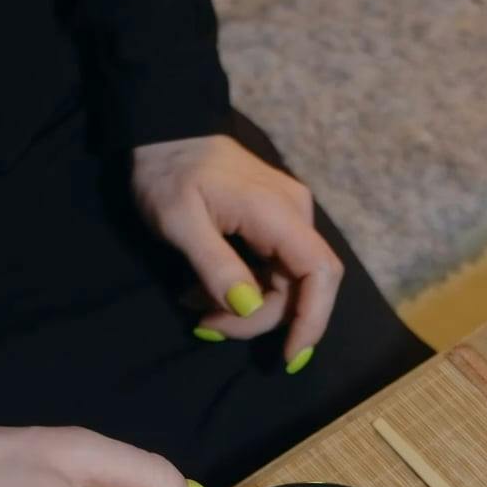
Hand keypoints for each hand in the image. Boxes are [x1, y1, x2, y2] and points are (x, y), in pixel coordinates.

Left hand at [131, 133, 343, 366]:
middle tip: (206, 326)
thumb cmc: (168, 172)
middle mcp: (294, 215)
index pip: (320, 273)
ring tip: (196, 309)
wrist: (166, 129)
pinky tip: (205, 293)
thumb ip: (216, 264)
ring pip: (285, 284)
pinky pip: (271, 270)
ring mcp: (287, 218)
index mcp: (278, 212)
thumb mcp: (179, 221)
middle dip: (259, 318)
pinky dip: (242, 290)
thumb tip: (248, 305)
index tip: (290, 356)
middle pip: (300, 287)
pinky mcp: (273, 223)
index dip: (312, 320)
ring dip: (245, 308)